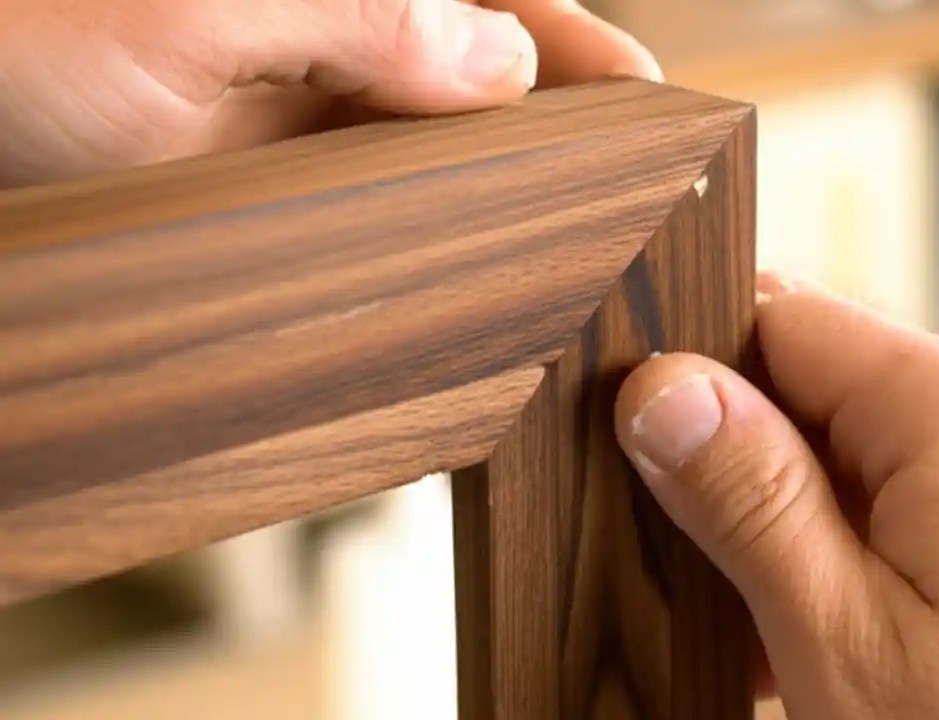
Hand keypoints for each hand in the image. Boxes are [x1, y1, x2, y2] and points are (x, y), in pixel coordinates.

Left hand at [0, 0, 658, 185]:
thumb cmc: (10, 33)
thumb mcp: (192, 15)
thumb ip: (361, 18)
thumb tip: (502, 62)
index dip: (572, 42)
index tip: (648, 100)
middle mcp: (321, 27)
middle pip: (474, 69)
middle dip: (554, 124)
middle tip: (631, 195)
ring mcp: (291, 99)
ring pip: (430, 140)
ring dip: (495, 187)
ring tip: (570, 246)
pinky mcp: (263, 172)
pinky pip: (372, 198)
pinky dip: (423, 232)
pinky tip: (464, 269)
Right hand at [614, 274, 938, 718]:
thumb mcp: (844, 636)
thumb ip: (749, 497)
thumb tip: (661, 388)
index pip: (780, 317)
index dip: (701, 383)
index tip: (655, 462)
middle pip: (826, 387)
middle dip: (757, 474)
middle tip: (729, 584)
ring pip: (871, 453)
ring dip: (809, 529)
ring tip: (795, 635)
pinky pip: (931, 500)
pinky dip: (871, 553)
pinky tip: (849, 637)